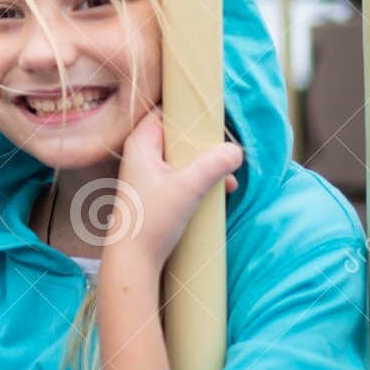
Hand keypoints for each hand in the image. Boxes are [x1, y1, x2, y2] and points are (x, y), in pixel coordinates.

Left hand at [112, 110, 243, 270]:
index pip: (165, 110)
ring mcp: (147, 172)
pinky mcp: (155, 190)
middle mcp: (141, 154)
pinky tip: (221, 191)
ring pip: (183, 156)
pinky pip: (182, 173)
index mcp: (140, 143)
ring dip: (207, 165)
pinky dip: (200, 179)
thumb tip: (236, 150)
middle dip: (206, 144)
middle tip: (227, 154)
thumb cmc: (152, 221)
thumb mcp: (188, 189)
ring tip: (228, 181)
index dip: (189, 110)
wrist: (133, 259)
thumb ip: (214, 165)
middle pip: (178, 133)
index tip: (215, 115)